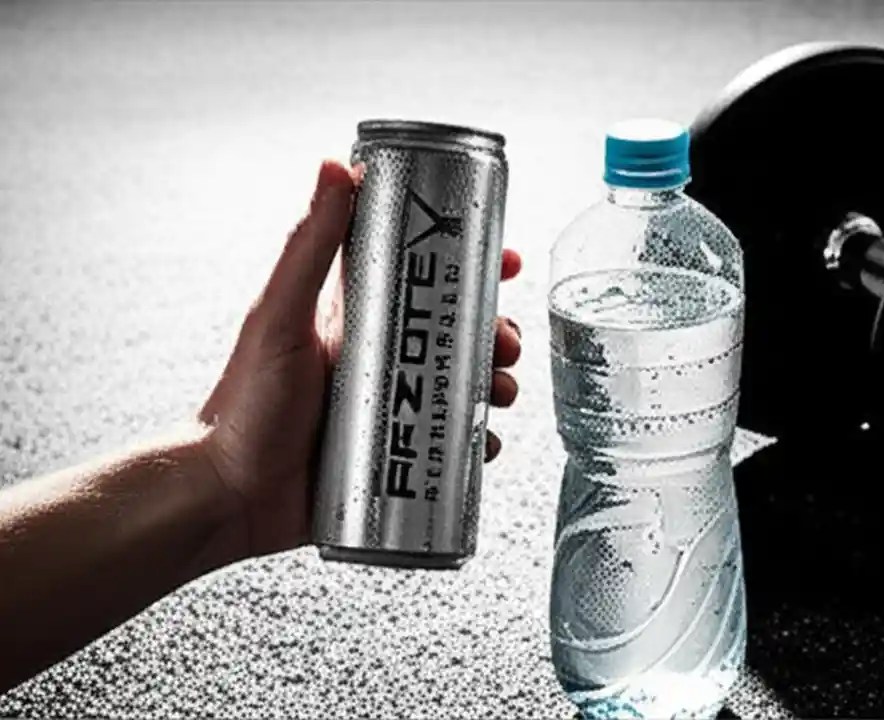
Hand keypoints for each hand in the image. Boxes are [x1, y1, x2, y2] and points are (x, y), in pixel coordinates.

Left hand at [196, 160, 521, 560]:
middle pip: (460, 332)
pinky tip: (484, 445)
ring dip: (495, 385)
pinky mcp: (399, 456)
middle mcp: (381, 358)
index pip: (427, 276)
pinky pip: (455, 444)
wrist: (231, 496)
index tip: (507, 263)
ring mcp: (393, 407)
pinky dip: (480, 442)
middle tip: (503, 346)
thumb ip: (309, 245)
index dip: (474, 266)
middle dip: (496, 333)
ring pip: (465, 386)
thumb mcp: (281, 315)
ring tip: (496, 395)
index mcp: (357, 317)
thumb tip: (335, 166)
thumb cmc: (244, 405)